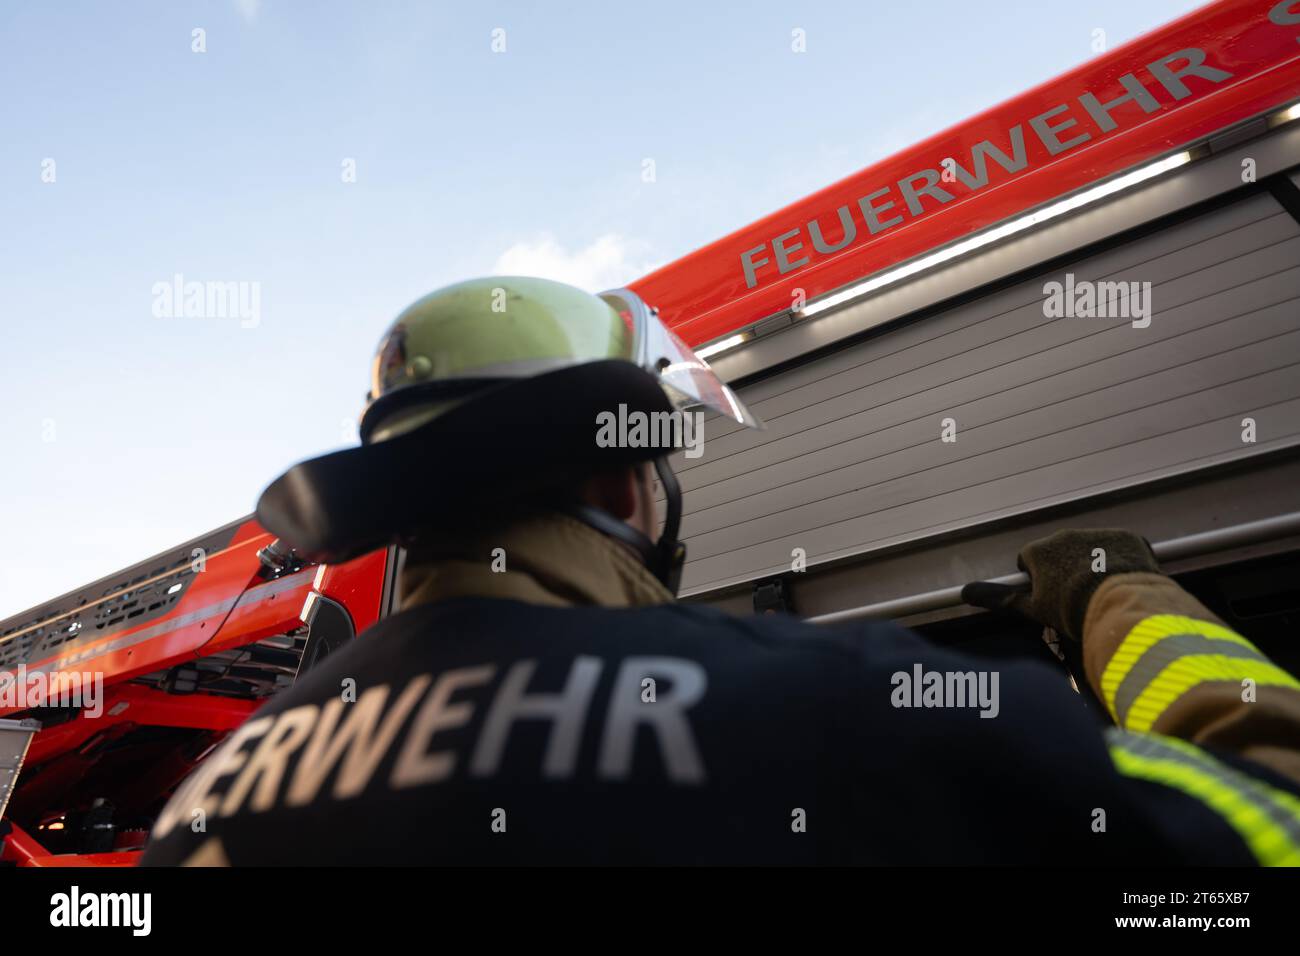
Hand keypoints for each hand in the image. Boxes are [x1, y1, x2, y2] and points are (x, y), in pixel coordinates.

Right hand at [961, 529, 1158, 641]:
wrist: (1122, 605)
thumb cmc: (1071, 609)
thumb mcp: (1032, 608)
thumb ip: (999, 598)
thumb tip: (965, 593)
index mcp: (1039, 550)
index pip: (1028, 560)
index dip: (1036, 579)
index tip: (1048, 596)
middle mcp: (1064, 535)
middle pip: (1059, 552)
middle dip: (1064, 570)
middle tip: (1075, 597)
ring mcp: (1097, 534)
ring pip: (1089, 549)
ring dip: (1091, 565)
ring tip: (1101, 593)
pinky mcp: (1125, 537)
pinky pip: (1118, 548)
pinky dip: (1119, 562)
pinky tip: (1123, 583)